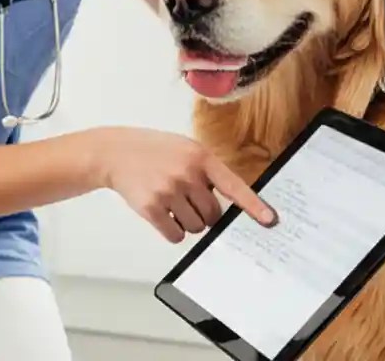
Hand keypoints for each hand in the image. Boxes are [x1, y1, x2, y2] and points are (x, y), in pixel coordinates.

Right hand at [89, 127, 276, 242]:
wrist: (115, 152)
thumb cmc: (154, 151)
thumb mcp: (186, 149)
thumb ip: (207, 171)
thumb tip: (229, 203)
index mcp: (200, 158)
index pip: (234, 186)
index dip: (254, 206)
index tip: (270, 220)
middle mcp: (187, 174)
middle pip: (213, 215)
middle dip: (205, 213)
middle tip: (188, 199)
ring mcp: (169, 191)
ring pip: (196, 227)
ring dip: (187, 222)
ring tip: (171, 201)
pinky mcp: (152, 208)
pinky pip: (176, 236)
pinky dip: (172, 231)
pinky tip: (162, 213)